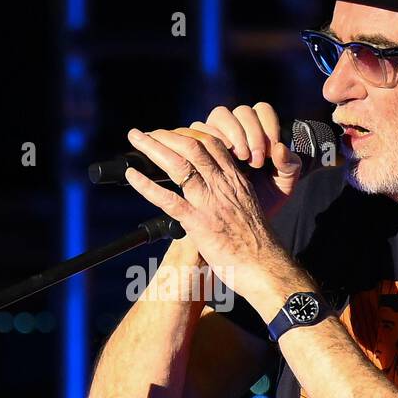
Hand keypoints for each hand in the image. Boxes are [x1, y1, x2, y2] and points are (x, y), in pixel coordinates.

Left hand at [121, 125, 294, 303]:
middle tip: (147, 133)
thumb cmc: (256, 243)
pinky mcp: (199, 223)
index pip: (211, 144)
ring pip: (179, 166)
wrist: (264, 265)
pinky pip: (168, 199)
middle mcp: (222, 185)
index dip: (188, 134)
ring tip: (136, 139)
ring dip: (153, 149)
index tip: (172, 132)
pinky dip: (147, 185)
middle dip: (166, 135)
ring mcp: (210, 203)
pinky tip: (133, 175)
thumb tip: (212, 192)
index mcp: (235, 180)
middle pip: (192, 147)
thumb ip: (229, 194)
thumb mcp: (247, 207)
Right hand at [187, 103, 302, 219]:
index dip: (267, 126)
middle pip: (241, 112)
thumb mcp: (284, 184)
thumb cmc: (266, 197)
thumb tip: (280, 149)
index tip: (270, 152)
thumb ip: (289, 166)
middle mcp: (238, 128)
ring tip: (241, 159)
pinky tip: (221, 160)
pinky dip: (210, 140)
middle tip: (256, 160)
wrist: (244, 219)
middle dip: (250, 132)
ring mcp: (217, 134)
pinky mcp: (199, 144)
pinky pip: (199, 130)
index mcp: (260, 130)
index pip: (262, 111)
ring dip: (231, 134)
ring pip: (219, 116)